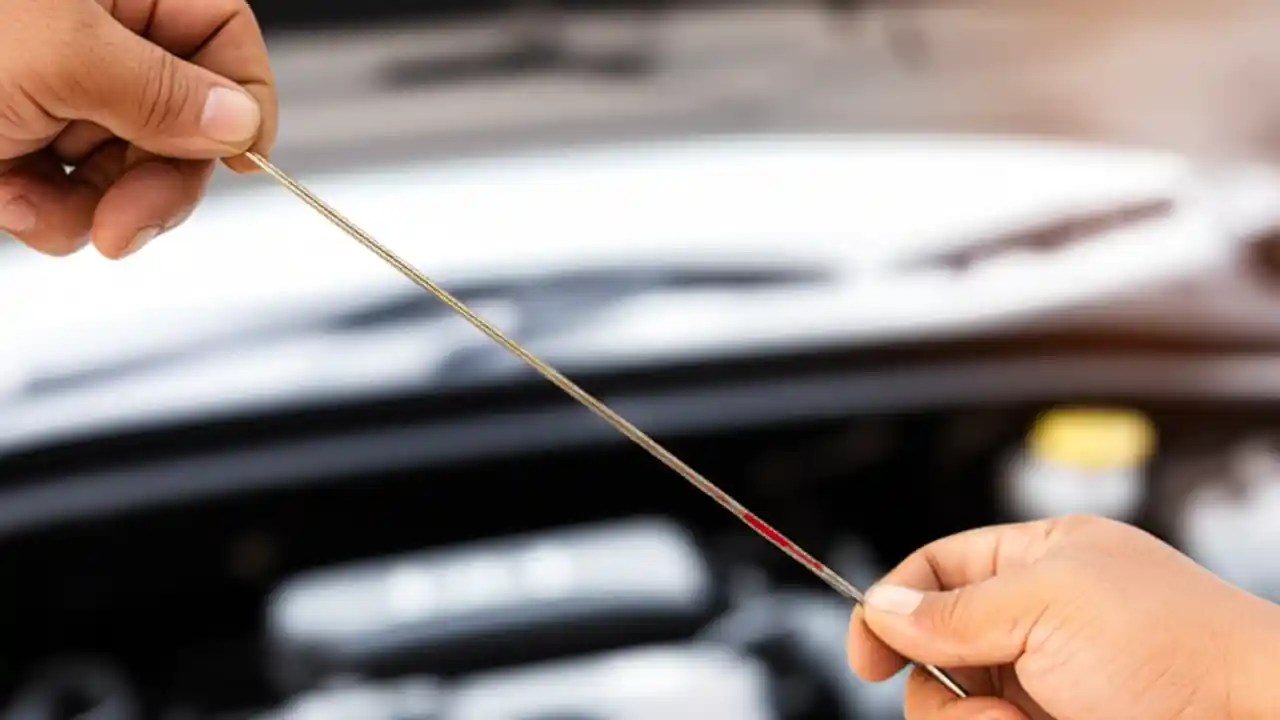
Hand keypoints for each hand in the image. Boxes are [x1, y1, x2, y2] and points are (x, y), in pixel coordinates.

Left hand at [0, 0, 275, 257]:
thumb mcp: (61, 57)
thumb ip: (160, 92)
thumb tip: (241, 123)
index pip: (223, 33)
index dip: (244, 100)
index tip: (243, 162)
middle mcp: (97, 39)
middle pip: (183, 123)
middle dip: (156, 183)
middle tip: (130, 220)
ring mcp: (58, 92)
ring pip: (128, 173)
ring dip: (90, 208)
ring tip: (30, 197)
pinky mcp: (22, 140)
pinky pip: (72, 197)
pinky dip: (45, 212)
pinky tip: (8, 194)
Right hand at [847, 515, 1279, 718]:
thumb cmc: (1179, 645)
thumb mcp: (1050, 604)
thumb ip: (955, 610)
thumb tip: (880, 606)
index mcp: (1035, 561)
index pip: (936, 571)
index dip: (891, 604)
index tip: (866, 655)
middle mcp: (1034, 623)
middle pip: (931, 651)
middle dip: (941, 682)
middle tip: (982, 695)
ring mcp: (1046, 685)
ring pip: (954, 710)